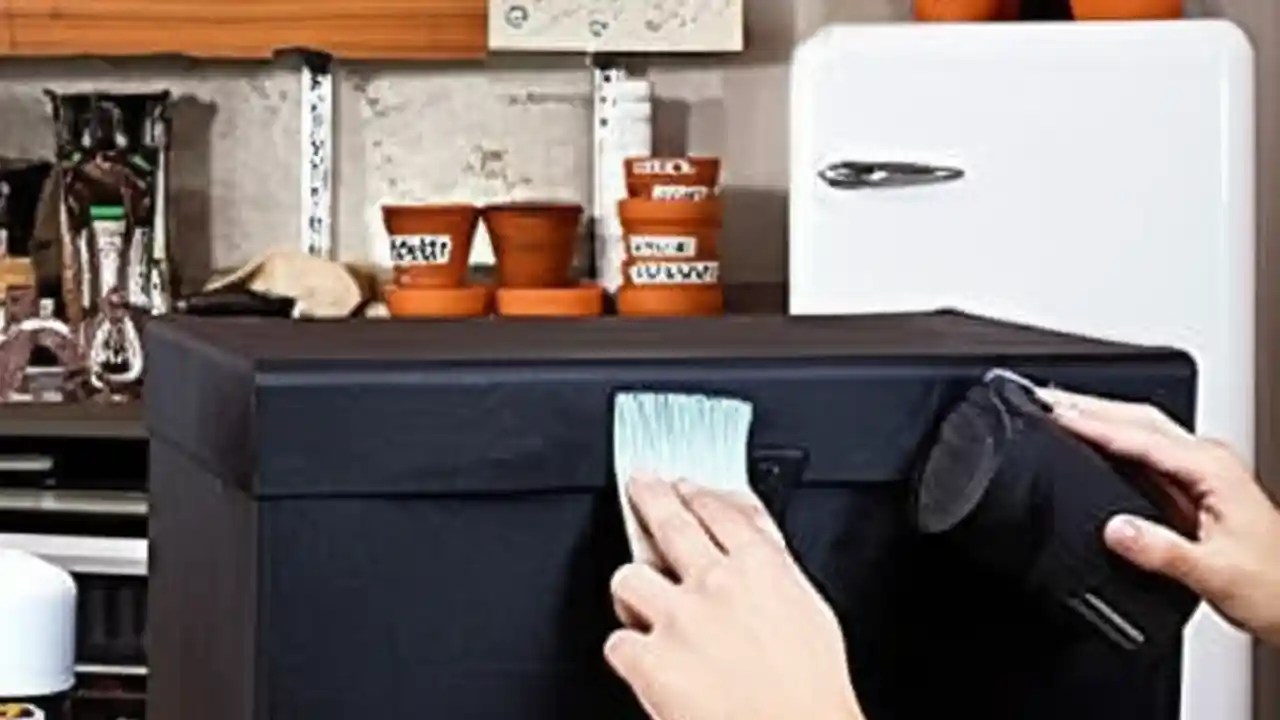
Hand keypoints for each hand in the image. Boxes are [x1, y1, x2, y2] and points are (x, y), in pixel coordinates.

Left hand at [606, 477, 862, 719]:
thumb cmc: (812, 693)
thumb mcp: (811, 612)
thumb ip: (775, 572)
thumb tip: (755, 552)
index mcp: (762, 568)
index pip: (721, 509)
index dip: (697, 492)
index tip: (687, 487)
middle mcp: (716, 584)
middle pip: (670, 520)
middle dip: (650, 496)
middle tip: (641, 484)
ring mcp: (679, 619)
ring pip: (628, 577)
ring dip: (633, 593)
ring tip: (641, 604)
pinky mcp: (651, 661)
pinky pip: (617, 643)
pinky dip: (629, 655)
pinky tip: (645, 662)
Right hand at [1039, 388, 1279, 644]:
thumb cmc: (1275, 585)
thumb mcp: (1216, 573)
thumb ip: (1161, 551)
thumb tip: (1115, 529)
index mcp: (1212, 468)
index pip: (1139, 436)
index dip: (1092, 424)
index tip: (1054, 414)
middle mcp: (1208, 462)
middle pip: (1139, 418)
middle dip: (1089, 405)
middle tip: (1045, 399)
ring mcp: (1202, 474)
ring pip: (1142, 431)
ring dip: (1100, 419)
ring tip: (1058, 413)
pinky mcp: (1194, 490)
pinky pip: (1145, 454)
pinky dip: (1113, 443)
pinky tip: (1093, 449)